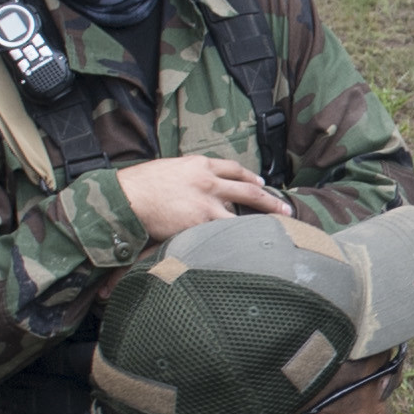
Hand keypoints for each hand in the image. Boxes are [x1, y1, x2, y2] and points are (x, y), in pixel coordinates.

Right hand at [118, 156, 292, 239]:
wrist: (127, 199)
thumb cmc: (139, 185)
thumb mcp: (168, 170)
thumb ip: (187, 177)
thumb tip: (195, 187)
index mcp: (199, 165)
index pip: (233, 168)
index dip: (250, 177)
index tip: (261, 184)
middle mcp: (209, 182)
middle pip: (248, 191)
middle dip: (269, 201)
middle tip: (286, 209)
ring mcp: (207, 204)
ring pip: (241, 216)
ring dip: (259, 225)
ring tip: (275, 233)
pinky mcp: (200, 224)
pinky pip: (223, 234)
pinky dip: (235, 241)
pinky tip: (247, 248)